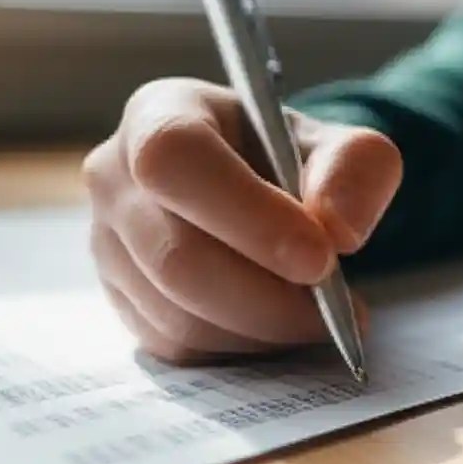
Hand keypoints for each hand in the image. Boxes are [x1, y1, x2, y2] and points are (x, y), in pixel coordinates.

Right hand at [83, 78, 401, 362]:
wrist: (261, 189)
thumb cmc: (292, 160)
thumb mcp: (341, 147)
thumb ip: (356, 170)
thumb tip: (338, 230)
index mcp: (161, 115)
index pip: (177, 159)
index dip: (247, 216)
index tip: (320, 258)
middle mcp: (116, 177)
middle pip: (176, 256)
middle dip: (268, 297)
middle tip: (337, 310)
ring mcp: (107, 245)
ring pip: (178, 314)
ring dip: (263, 330)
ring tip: (319, 318)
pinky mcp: (121, 302)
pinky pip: (178, 345)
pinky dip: (241, 348)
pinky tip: (280, 326)